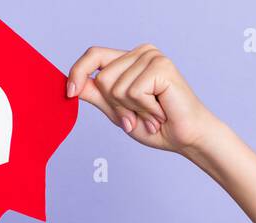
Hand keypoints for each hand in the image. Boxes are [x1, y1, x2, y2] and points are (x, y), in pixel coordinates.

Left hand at [65, 43, 216, 154]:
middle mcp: (140, 53)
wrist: (186, 137)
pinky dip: (144, 109)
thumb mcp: (118, 112)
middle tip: (138, 116)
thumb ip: (97, 96)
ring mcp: (151, 57)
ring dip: (132, 110)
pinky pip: (133, 92)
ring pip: (115, 86)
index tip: (69, 93)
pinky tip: (160, 112)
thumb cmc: (157, 126)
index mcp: (129, 60)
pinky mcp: (160, 66)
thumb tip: (72, 85)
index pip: (94, 55)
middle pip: (102, 77)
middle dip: (116, 106)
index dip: (77, 71)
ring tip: (152, 115)